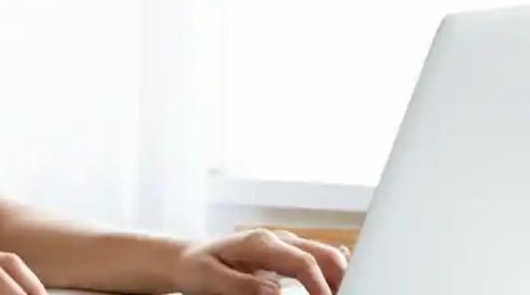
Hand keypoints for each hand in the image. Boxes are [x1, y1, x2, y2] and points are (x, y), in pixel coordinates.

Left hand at [173, 229, 348, 294]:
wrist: (185, 259)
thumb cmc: (195, 267)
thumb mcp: (211, 279)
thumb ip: (242, 285)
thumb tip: (274, 292)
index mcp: (260, 242)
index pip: (304, 262)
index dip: (321, 287)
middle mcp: (276, 239)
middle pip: (324, 254)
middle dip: (341, 277)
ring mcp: (282, 245)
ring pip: (324, 256)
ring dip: (338, 276)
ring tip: (344, 294)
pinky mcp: (283, 255)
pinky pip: (315, 260)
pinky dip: (329, 273)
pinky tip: (336, 287)